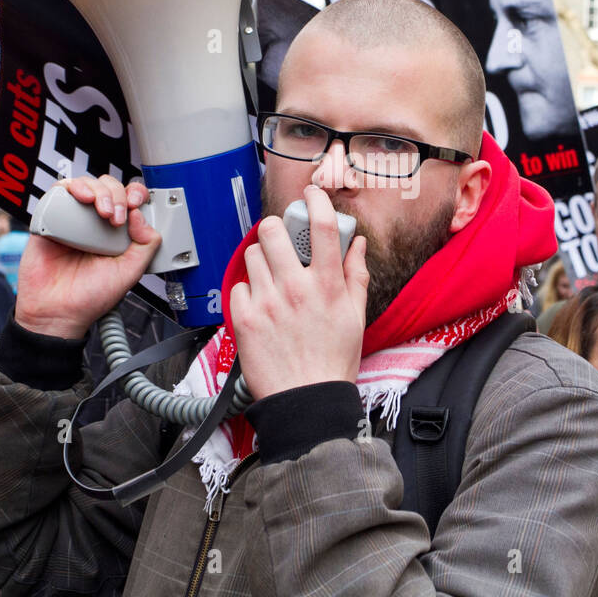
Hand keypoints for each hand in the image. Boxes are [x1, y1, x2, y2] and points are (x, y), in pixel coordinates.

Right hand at [15, 176, 160, 338]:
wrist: (56, 312)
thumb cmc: (89, 297)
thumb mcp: (130, 272)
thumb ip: (145, 245)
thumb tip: (141, 216)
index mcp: (117, 234)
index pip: (129, 200)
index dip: (136, 195)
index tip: (137, 204)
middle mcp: (95, 223)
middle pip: (109, 187)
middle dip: (118, 195)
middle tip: (117, 217)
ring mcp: (73, 219)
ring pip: (87, 184)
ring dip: (99, 190)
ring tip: (102, 211)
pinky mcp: (50, 218)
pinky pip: (59, 191)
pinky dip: (73, 187)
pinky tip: (83, 199)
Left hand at [229, 185, 368, 399]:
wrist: (306, 401)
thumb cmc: (333, 362)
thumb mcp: (356, 316)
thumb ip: (356, 275)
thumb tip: (357, 243)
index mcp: (328, 285)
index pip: (322, 226)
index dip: (315, 200)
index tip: (311, 195)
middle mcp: (296, 288)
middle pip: (272, 231)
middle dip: (276, 229)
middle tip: (282, 241)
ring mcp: (268, 302)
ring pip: (253, 255)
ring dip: (262, 260)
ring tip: (273, 279)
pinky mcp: (245, 319)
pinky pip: (240, 286)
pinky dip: (249, 291)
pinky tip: (262, 306)